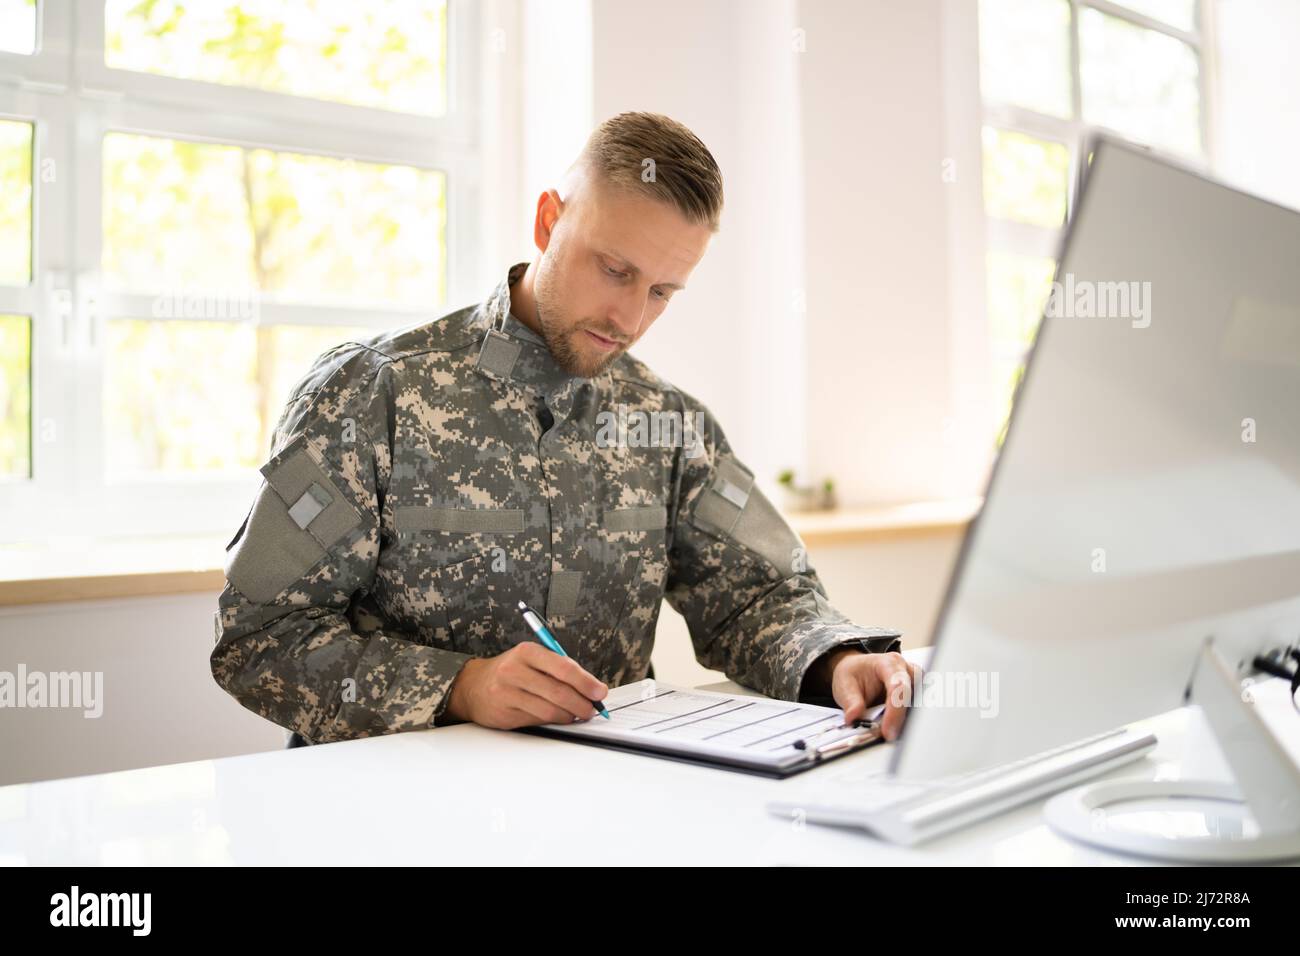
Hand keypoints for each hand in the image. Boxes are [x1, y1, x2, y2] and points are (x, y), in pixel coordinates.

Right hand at [445, 643, 609, 729]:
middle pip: (558, 691)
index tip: (600, 692)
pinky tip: (557, 717)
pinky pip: (536, 721)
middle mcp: (515, 670)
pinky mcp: (504, 713)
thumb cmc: (511, 671)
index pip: (564, 667)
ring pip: (549, 710)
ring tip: (576, 714)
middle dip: (582, 703)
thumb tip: (591, 687)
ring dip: (569, 715)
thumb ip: (559, 669)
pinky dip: (552, 721)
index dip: (586, 682)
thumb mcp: (532, 659)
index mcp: (527, 651)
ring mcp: (507, 693)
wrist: (472, 686)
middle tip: (593, 709)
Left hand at [821, 649, 922, 741]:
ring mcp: (914, 683)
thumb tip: (854, 718)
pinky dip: (908, 723)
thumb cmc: (854, 673)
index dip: (895, 711)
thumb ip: (850, 701)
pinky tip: (897, 731)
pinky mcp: (916, 695)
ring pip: (920, 706)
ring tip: (891, 734)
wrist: (858, 669)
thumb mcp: (844, 683)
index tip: (888, 731)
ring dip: (907, 722)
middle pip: (915, 697)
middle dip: (905, 719)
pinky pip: (917, 712)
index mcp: (888, 663)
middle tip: (890, 736)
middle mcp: (906, 671)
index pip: (898, 687)